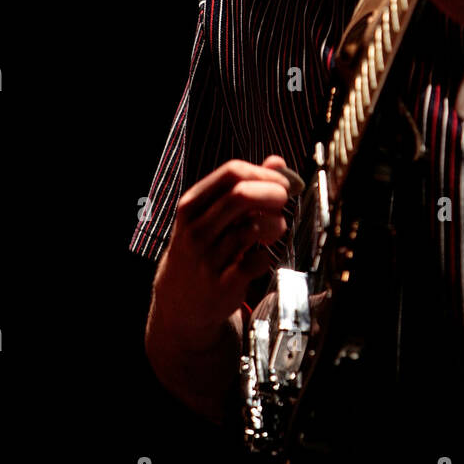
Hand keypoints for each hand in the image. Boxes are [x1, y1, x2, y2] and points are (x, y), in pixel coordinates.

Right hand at [149, 155, 291, 346]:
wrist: (179, 301)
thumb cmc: (201, 249)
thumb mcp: (211, 214)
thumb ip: (244, 186)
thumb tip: (277, 162)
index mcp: (191, 206)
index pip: (231, 173)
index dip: (264, 173)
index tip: (282, 182)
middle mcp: (196, 230)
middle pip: (241, 195)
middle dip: (273, 193)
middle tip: (284, 200)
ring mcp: (207, 258)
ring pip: (251, 227)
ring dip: (275, 223)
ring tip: (276, 228)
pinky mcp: (222, 284)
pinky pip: (257, 261)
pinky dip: (268, 254)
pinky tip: (263, 254)